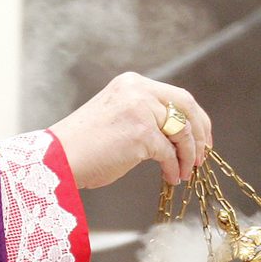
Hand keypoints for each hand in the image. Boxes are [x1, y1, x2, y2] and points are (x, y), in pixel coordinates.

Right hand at [48, 72, 212, 189]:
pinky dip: (174, 168)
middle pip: (187, 108)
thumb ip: (145, 115)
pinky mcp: (141, 134)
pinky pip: (170, 153)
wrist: (57, 158)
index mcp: (132, 83)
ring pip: (182, 132)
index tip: (202, 138)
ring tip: (185, 172)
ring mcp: (140, 110)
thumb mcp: (117, 115)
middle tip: (203, 156)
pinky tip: (171, 178)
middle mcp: (138, 90)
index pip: (178, 96)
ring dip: (188, 156)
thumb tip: (178, 135)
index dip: (197, 118)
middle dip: (200, 134)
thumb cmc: (83, 145)